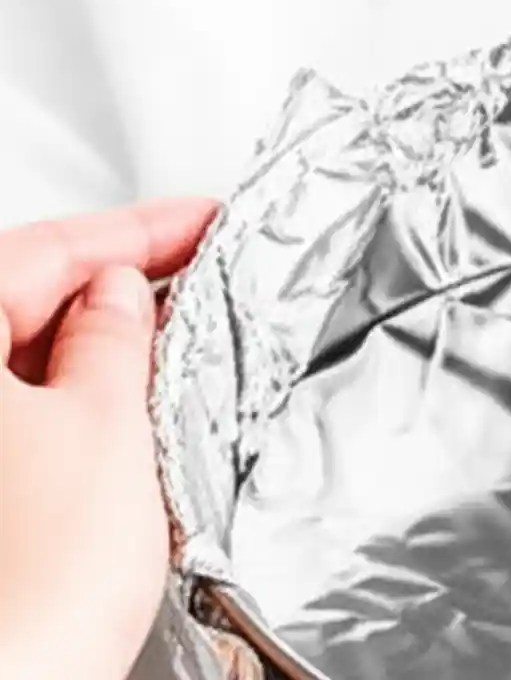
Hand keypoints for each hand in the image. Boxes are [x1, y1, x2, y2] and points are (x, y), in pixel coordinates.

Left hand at [0, 199, 217, 678]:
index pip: (42, 249)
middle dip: (119, 283)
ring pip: (22, 358)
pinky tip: (129, 400)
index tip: (201, 216)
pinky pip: (20, 412)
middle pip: (23, 297)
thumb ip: (115, 339)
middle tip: (199, 265)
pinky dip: (77, 396)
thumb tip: (120, 296)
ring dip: (101, 344)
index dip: (138, 227)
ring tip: (179, 335)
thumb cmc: (31, 583)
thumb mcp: (107, 426)